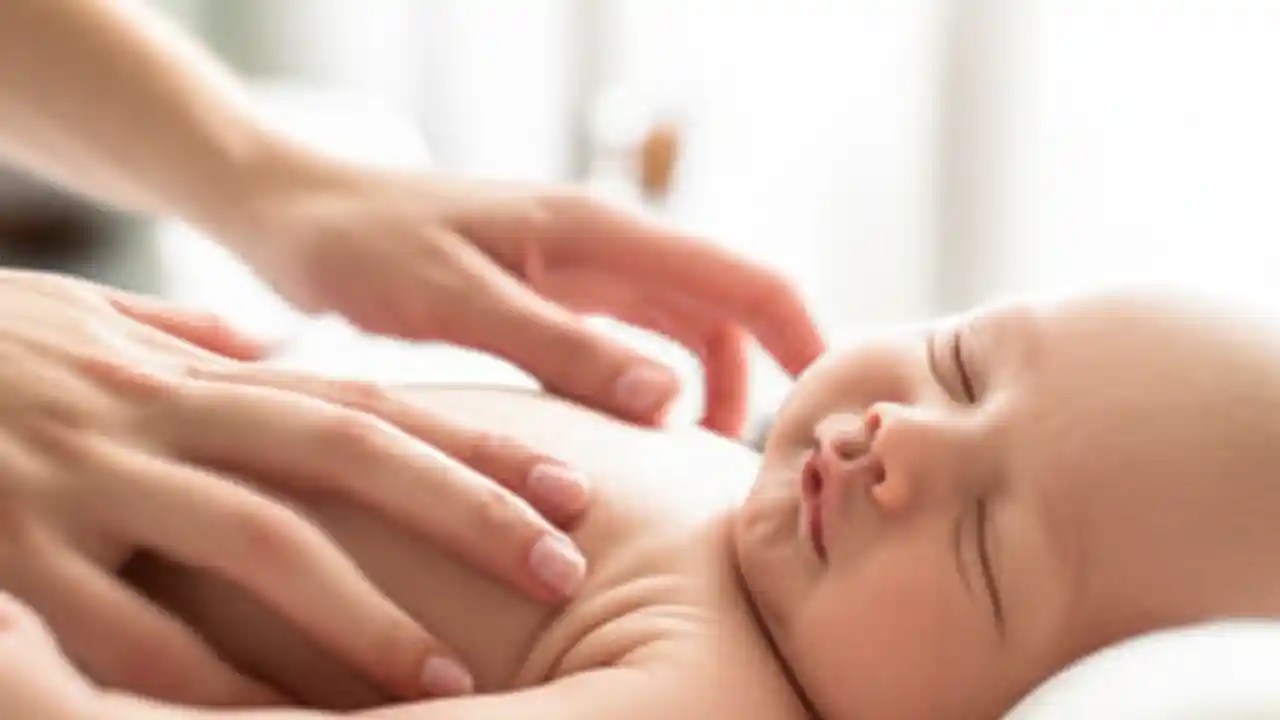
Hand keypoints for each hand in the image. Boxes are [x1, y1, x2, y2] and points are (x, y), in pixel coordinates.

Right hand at [0, 271, 589, 702]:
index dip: (473, 443)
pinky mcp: (7, 559)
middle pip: (338, 459)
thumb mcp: (94, 320)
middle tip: (556, 568)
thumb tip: (283, 349)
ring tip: (449, 683)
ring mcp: (81, 486)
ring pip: (247, 548)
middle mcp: (157, 417)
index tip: (568, 483)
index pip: (365, 401)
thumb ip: (194, 336)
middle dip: (458, 512)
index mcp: (193, 370)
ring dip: (353, 619)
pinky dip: (203, 690)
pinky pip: (120, 640)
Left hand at [213, 152, 824, 434]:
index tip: (833, 410)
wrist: (292, 212)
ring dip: (713, 387)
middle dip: (767, 374)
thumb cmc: (359, 244)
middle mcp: (606, 246)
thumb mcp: (455, 298)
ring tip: (705, 463)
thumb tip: (670, 399)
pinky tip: (642, 433)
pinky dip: (659, 386)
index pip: (743, 277)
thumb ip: (561, 345)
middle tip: (766, 461)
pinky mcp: (553, 296)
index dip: (805, 338)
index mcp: (600, 231)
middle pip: (729, 308)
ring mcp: (582, 271)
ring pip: (686, 330)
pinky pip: (635, 342)